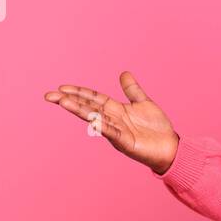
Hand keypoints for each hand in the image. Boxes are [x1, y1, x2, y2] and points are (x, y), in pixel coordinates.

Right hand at [43, 71, 179, 174]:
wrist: (171, 148)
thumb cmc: (157, 128)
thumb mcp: (144, 103)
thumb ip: (132, 90)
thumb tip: (124, 73)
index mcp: (116, 110)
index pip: (93, 98)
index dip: (78, 92)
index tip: (61, 87)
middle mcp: (113, 120)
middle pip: (88, 107)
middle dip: (69, 101)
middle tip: (50, 95)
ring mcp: (117, 132)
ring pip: (95, 119)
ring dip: (79, 110)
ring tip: (63, 103)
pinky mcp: (126, 143)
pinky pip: (112, 133)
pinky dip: (103, 126)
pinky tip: (92, 120)